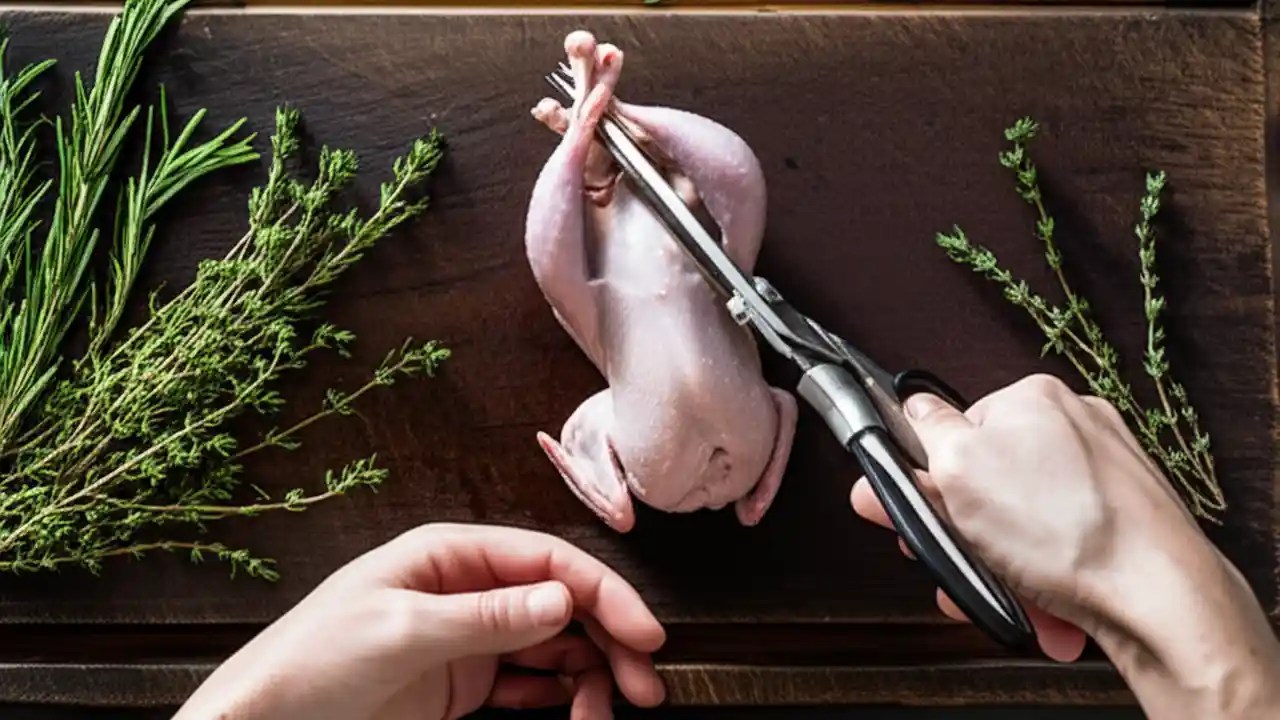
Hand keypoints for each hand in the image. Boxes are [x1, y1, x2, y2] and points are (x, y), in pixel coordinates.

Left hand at [173, 523, 665, 719]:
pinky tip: (574, 710)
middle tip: (645, 685)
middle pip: (561, 603)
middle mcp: (469, 589)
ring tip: (605, 713)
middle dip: (608, 639)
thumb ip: (488, 615)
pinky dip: (557, 695)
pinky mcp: (462, 681)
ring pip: (553, 645)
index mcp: (453, 556)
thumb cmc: (313, 660)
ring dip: (588, 674)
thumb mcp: (403, 631)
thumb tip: (561, 598)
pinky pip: (527, 681)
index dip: (603, 592)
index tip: (642, 633)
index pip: (547, 562)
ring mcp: (469, 636)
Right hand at [851, 374, 1279, 716]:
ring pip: (1020, 523)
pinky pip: (1060, 547)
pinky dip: (1042, 577)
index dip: (927, 481)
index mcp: (1033, 399)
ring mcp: (1104, 475)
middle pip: (986, 482)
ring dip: (999, 566)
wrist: (1161, 595)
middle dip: (963, 534)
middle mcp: (1074, 427)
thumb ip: (926, 431)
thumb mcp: (960, 468)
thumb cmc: (1066, 530)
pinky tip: (1040, 604)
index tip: (916, 518)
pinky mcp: (1125, 521)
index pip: (953, 431)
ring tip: (1006, 594)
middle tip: (955, 565)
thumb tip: (910, 408)